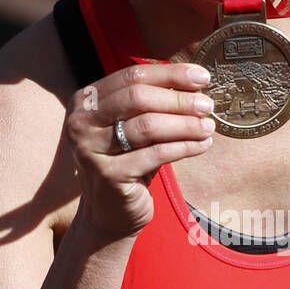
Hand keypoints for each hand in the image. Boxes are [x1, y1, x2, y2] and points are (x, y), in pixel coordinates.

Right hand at [66, 61, 216, 238]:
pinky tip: (202, 145)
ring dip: (185, 124)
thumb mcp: (132, 128)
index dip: (170, 74)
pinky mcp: (108, 175)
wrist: (109, 213)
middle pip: (138, 98)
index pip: (132, 76)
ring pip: (147, 126)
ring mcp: (90, 150)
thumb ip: (152, 104)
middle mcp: (81, 122)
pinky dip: (184, 147)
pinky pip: (155, 154)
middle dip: (178, 99)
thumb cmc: (127, 163)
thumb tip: (194, 83)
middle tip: (207, 104)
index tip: (201, 77)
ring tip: (208, 126)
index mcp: (86, 101)